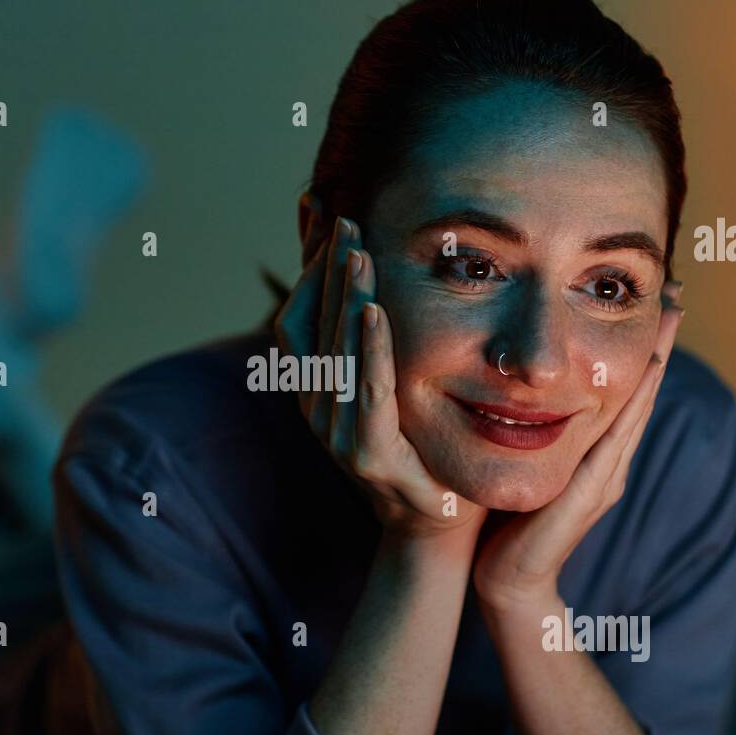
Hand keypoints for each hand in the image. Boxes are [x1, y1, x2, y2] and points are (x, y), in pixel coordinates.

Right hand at [274, 209, 486, 539]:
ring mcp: (337, 433)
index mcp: (315, 388)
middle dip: (326, 268)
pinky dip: (369, 350)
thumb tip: (367, 271)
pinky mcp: (369, 456)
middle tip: (347, 219)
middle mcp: (316, 407)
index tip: (325, 212)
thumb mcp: (391, 380)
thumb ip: (374, 332)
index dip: (307, 263)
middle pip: (309, 324)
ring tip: (357, 252)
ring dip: (344, 299)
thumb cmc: (420, 444)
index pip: (297, 312)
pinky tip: (377, 312)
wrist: (437, 522)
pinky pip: (367, 392)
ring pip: (333, 354)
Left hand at [472, 281, 685, 611]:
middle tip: (677, 292)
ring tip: (669, 319)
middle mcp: (609, 462)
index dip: (641, 348)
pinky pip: (614, 440)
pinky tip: (643, 374)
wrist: (509, 582)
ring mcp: (605, 477)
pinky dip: (631, 406)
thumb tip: (523, 391)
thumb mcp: (527, 464)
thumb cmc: (510, 524)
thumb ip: (536, 435)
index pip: (624, 391)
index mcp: (597, 455)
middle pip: (642, 392)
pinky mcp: (588, 494)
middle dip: (659, 341)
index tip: (653, 301)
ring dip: (654, 362)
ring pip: (636, 409)